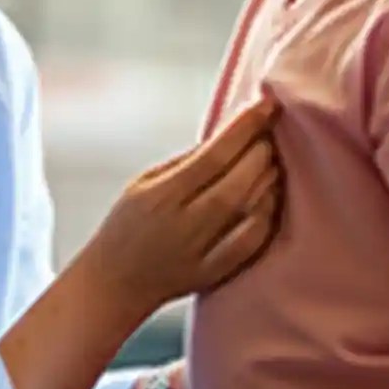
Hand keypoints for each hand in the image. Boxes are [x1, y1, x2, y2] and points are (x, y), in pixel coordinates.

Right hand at [81, 97, 280, 314]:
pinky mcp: (218, 272)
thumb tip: (230, 134)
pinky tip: (270, 194)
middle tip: (271, 131)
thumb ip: (185, 161)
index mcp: (162, 196)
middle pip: (239, 182)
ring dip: (270, 178)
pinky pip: (256, 239)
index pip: (215, 155)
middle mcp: (186, 225)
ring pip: (253, 209)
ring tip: (272, 158)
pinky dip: (269, 212)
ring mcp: (204, 252)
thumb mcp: (143, 183)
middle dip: (262, 150)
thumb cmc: (128, 224)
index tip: (266, 105)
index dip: (245, 127)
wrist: (116, 283)